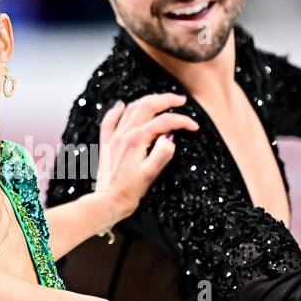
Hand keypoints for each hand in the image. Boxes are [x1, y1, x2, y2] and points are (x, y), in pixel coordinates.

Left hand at [93, 92, 198, 221]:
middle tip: (182, 100)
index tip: (194, 127)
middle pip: (147, 106)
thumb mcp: (151, 174)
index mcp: (137, 140)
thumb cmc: (129, 191)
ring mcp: (114, 137)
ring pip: (131, 109)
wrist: (107, 201)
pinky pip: (109, 121)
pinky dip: (116, 110)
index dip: (182, 121)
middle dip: (166, 100)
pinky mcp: (106, 144)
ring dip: (148, 100)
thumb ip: (162, 154)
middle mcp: (125, 134)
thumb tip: (170, 138)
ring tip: (161, 99)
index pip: (164, 122)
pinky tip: (121, 105)